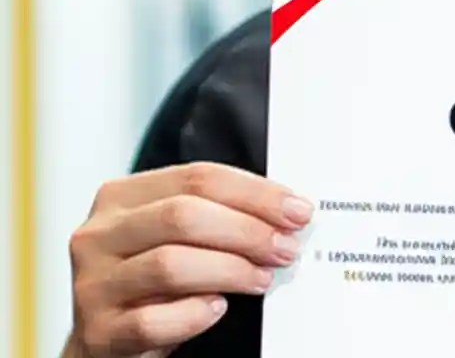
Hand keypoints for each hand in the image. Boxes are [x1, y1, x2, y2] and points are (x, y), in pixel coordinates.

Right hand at [65, 162, 313, 356]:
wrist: (108, 341)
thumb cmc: (153, 282)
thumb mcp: (174, 237)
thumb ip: (215, 215)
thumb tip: (286, 213)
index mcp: (121, 197)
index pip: (197, 178)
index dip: (255, 193)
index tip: (297, 211)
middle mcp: (99, 235)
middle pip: (183, 216)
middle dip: (247, 231)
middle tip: (286, 248)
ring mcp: (93, 285)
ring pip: (170, 265)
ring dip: (231, 270)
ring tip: (262, 278)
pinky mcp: (98, 333)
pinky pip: (152, 321)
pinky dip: (194, 315)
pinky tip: (217, 309)